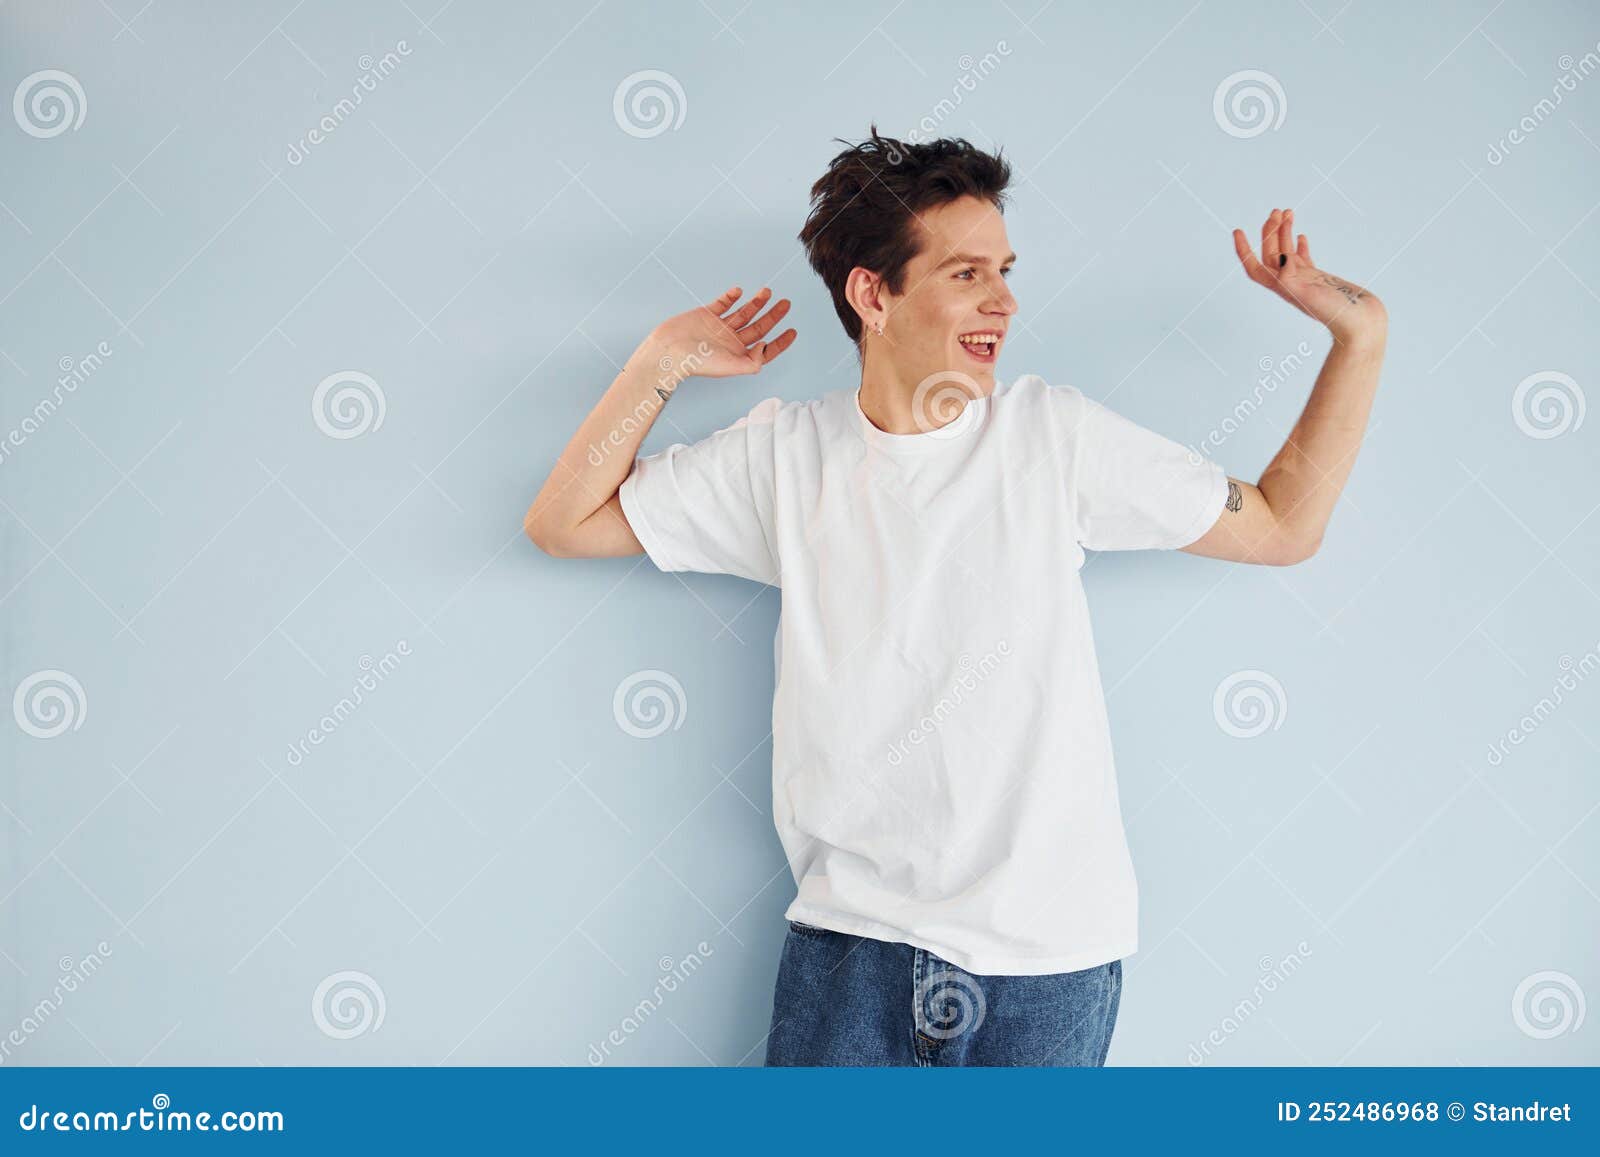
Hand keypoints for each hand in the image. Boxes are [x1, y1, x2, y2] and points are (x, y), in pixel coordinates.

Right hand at [645, 285, 797, 379]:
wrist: (669, 351)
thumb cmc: (697, 363)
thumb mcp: (731, 367)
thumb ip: (753, 361)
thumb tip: (765, 347)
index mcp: (738, 356)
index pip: (765, 349)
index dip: (780, 342)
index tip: (793, 331)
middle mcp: (731, 342)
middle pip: (758, 327)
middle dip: (773, 316)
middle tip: (787, 303)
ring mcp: (719, 327)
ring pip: (744, 313)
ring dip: (756, 302)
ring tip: (767, 291)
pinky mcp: (706, 314)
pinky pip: (723, 303)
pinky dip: (731, 296)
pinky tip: (739, 291)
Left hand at [1233, 209, 1385, 340]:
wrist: (1361, 323)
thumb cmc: (1336, 314)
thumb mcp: (1309, 296)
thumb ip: (1291, 279)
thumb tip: (1282, 258)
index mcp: (1283, 288)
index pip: (1255, 268)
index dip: (1244, 250)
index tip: (1238, 231)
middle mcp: (1291, 284)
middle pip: (1271, 255)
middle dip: (1269, 232)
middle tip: (1275, 211)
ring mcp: (1305, 281)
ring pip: (1288, 253)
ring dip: (1284, 233)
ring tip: (1287, 212)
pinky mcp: (1319, 280)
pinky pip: (1304, 260)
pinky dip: (1300, 246)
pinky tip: (1302, 236)